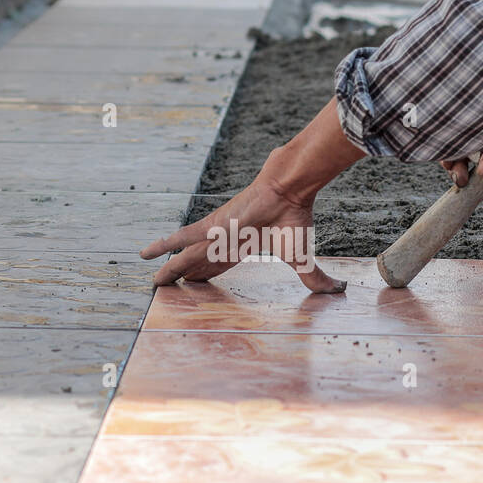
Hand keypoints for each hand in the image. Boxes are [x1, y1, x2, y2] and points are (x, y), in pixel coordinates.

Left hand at [140, 98, 363, 291]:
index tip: (196, 286)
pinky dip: (163, 247)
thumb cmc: (294, 218)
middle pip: (198, 265)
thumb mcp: (301, 257)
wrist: (289, 191)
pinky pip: (180, 240)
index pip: (219, 266)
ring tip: (153, 283)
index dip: (207, 277)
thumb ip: (314, 277)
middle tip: (170, 289)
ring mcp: (213, 234)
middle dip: (184, 278)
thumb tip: (338, 292)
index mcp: (241, 247)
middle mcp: (222, 241)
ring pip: (185, 258)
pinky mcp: (209, 227)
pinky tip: (143, 256)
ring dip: (170, 271)